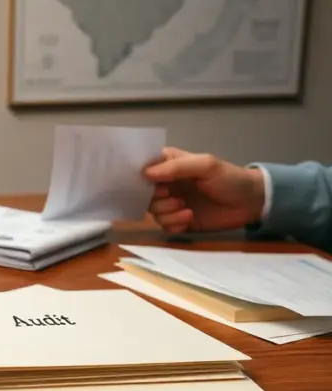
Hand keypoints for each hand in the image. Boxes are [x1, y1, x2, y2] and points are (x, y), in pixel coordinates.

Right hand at [142, 147, 265, 234]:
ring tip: (186, 209)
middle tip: (174, 198)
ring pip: (153, 211)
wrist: (251, 203)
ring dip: (167, 213)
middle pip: (144, 194)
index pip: (143, 168)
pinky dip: (173, 224)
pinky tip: (189, 219)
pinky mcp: (179, 221)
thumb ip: (176, 167)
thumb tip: (145, 174)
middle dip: (156, 199)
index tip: (147, 184)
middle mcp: (167, 183)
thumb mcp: (205, 165)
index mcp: (170, 165)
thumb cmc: (230, 178)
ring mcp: (172, 203)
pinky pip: (164, 226)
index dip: (139, 177)